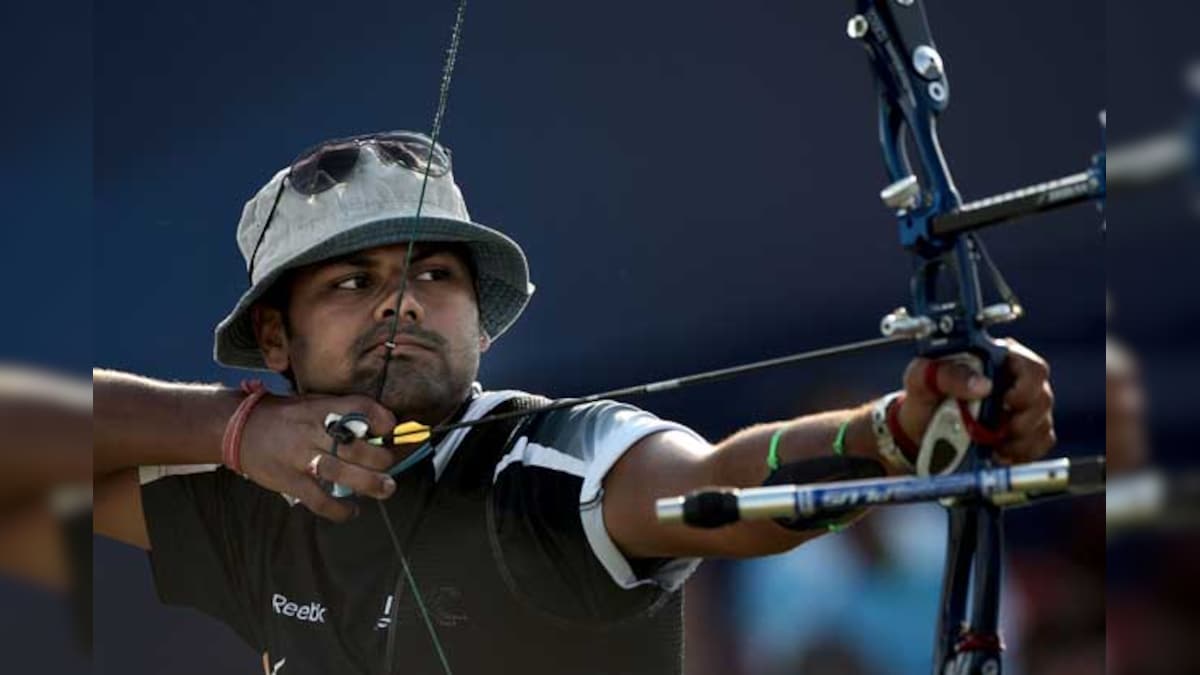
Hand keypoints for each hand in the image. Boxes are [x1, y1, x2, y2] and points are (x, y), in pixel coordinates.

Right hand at [238, 393, 407, 521]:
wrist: (237, 428)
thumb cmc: (280, 415)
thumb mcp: (309, 403)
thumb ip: (337, 413)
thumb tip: (373, 428)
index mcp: (319, 409)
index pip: (357, 407)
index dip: (380, 418)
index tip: (390, 427)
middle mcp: (312, 432)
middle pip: (355, 446)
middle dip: (381, 458)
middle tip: (390, 464)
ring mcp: (300, 458)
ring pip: (342, 473)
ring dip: (370, 484)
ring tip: (386, 488)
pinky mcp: (290, 481)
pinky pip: (319, 500)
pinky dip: (339, 509)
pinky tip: (352, 511)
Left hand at [897, 338, 1055, 464]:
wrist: (918, 429)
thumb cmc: (924, 394)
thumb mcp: (923, 377)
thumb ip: (948, 374)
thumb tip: (982, 384)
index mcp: (997, 359)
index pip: (1032, 367)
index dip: (1026, 385)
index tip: (1005, 401)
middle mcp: (1017, 383)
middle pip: (1043, 398)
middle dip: (1023, 419)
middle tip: (998, 428)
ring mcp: (1023, 410)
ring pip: (1042, 425)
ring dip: (1017, 439)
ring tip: (989, 442)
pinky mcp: (1024, 436)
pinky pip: (1038, 446)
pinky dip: (1019, 454)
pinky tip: (996, 453)